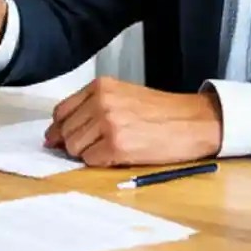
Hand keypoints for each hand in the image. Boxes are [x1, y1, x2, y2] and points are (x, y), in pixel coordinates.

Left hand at [44, 77, 223, 166]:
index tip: (62, 139)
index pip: (61, 111)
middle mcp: (100, 101)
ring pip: (74, 148)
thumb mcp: (123, 96)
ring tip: (111, 149)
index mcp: (100, 87)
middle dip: (75, 144)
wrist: (194, 122)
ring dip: (88, 154)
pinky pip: (90, 161)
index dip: (61, 129)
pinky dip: (101, 163)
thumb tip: (57, 135)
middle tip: (97, 147)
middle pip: (65, 132)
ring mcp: (108, 123)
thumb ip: (92, 108)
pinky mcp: (116, 145)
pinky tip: (119, 155)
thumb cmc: (162, 112)